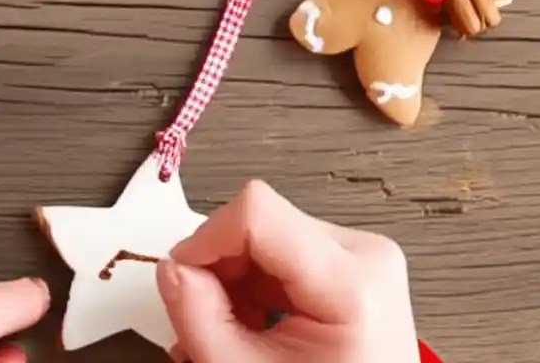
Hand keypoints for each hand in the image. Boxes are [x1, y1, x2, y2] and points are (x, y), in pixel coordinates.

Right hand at [157, 181, 417, 362]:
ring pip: (266, 232)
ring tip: (234, 325)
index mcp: (352, 285)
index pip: (257, 214)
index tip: (182, 274)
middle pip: (260, 221)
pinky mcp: (353, 262)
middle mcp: (367, 256)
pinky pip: (283, 248)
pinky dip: (255, 280)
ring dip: (234, 275)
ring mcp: (363, 256)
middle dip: (218, 265)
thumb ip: (197, 316)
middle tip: (205, 315)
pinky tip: (255, 319)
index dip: (205, 239)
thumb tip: (173, 268)